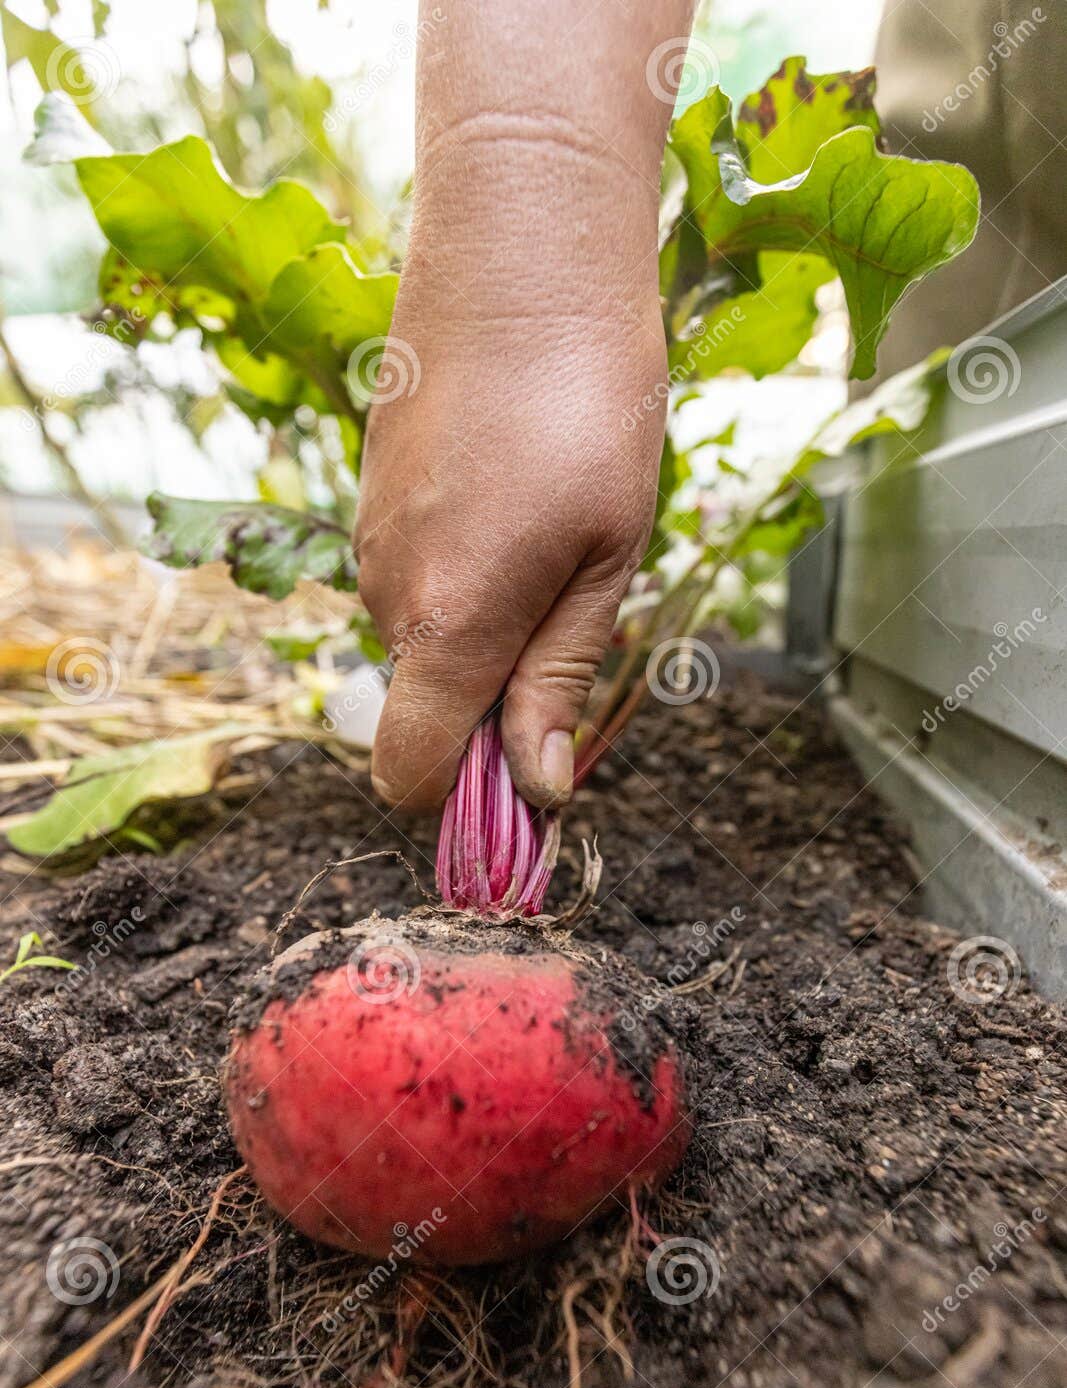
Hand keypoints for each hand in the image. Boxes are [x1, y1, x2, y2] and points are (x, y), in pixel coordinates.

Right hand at [355, 264, 666, 811]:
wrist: (520, 252)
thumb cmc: (591, 402)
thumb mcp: (607, 556)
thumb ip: (558, 679)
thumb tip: (538, 790)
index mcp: (449, 622)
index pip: (408, 774)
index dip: (463, 802)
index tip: (530, 784)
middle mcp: (388, 595)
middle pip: (428, 711)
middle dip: (495, 704)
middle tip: (578, 608)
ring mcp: (369, 544)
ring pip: (425, 643)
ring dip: (485, 628)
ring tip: (554, 529)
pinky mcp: (368, 503)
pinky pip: (414, 583)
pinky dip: (462, 574)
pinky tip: (514, 496)